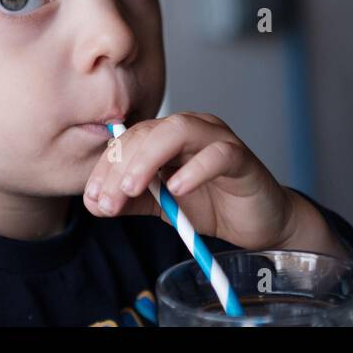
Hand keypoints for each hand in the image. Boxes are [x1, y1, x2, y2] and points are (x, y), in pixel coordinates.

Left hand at [82, 112, 299, 251]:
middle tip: (108, 199)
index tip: (93, 198)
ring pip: (178, 130)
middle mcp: (190, 129)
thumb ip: (132, 200)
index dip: (106, 166)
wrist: (259, 223)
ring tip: (132, 187)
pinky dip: (195, 169)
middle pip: (147, 131)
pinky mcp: (241, 158)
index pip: (128, 139)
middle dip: (121, 165)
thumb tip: (96, 203)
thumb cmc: (213, 204)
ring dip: (149, 158)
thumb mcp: (162, 205)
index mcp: (167, 136)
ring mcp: (217, 139)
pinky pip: (218, 154)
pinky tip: (177, 190)